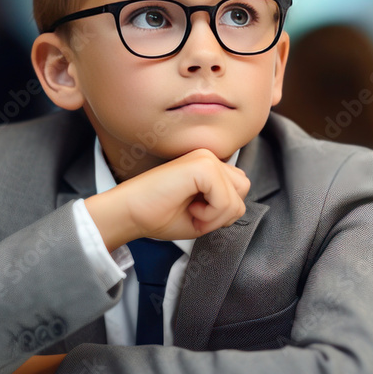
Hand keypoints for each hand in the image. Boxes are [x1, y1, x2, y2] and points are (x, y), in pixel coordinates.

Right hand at [86, 148, 249, 249]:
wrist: (129, 213)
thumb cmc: (158, 214)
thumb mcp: (202, 214)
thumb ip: (224, 205)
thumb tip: (239, 206)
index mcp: (208, 165)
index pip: (239, 190)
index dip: (221, 212)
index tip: (195, 213)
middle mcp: (209, 157)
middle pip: (243, 191)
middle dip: (223, 213)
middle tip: (195, 213)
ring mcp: (206, 159)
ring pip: (237, 198)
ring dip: (216, 216)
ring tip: (191, 210)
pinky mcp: (203, 166)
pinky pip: (226, 201)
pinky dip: (210, 215)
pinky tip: (190, 208)